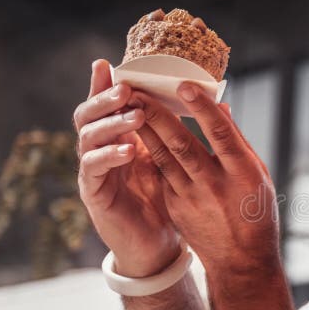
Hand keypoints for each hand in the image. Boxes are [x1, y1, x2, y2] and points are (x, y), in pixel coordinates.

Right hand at [74, 60, 180, 277]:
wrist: (157, 247)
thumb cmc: (169, 202)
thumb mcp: (178, 163)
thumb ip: (185, 134)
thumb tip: (221, 105)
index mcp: (120, 138)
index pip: (107, 106)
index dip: (104, 85)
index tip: (108, 63)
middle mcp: (102, 150)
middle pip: (88, 115)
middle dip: (105, 98)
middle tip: (126, 87)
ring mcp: (94, 172)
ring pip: (87, 138)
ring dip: (111, 123)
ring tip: (135, 115)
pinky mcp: (94, 195)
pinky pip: (93, 170)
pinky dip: (108, 156)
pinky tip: (128, 150)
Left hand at [132, 82, 280, 289]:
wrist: (241, 260)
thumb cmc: (256, 211)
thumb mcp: (258, 176)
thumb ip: (237, 142)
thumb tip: (222, 107)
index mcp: (243, 173)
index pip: (220, 133)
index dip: (201, 108)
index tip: (184, 85)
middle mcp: (216, 184)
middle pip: (183, 143)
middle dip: (158, 114)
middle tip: (140, 90)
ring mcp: (192, 198)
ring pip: (164, 157)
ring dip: (145, 129)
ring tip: (130, 106)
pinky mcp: (176, 207)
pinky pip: (162, 173)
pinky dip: (150, 150)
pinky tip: (139, 132)